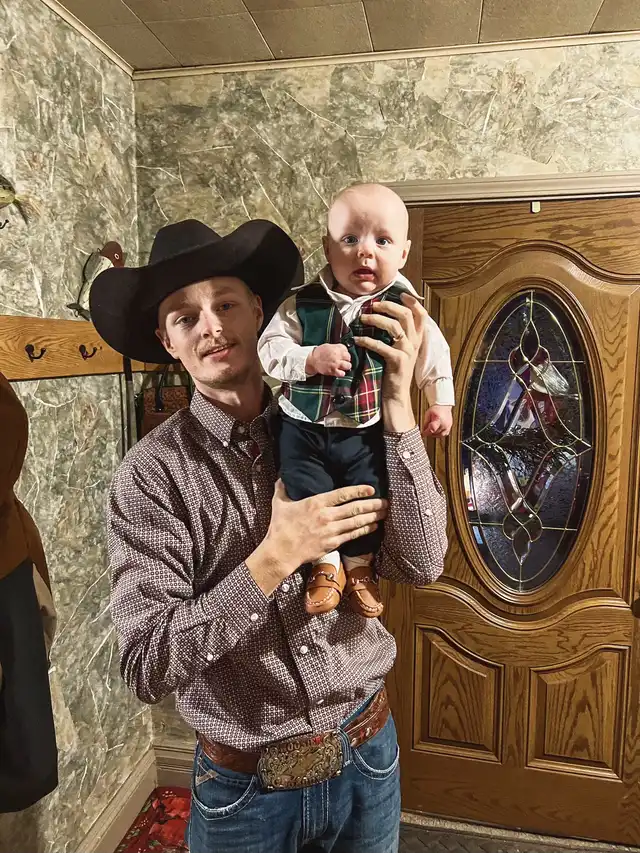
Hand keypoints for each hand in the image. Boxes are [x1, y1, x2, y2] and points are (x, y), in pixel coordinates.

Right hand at [247, 480, 386, 592]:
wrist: (281, 551)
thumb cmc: (279, 527)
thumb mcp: (279, 503)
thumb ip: (283, 489)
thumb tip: (282, 477)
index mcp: (316, 503)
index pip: (342, 494)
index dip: (358, 490)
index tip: (371, 489)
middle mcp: (326, 515)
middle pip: (355, 508)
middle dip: (372, 504)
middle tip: (384, 502)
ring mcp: (330, 530)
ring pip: (356, 522)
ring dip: (372, 517)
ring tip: (383, 513)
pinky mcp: (332, 543)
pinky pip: (352, 535)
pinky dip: (364, 530)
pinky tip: (373, 527)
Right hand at [306, 343, 350, 376]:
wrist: (312, 360)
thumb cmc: (319, 353)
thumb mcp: (329, 346)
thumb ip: (337, 347)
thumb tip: (344, 350)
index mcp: (336, 348)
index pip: (347, 351)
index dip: (345, 354)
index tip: (343, 356)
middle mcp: (337, 356)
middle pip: (349, 358)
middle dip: (346, 360)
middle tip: (343, 361)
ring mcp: (336, 364)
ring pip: (348, 366)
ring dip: (346, 366)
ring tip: (342, 366)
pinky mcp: (333, 371)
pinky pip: (342, 373)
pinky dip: (342, 373)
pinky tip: (339, 371)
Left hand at [354, 294, 426, 431]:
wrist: (396, 395)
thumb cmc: (394, 371)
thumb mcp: (400, 350)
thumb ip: (398, 335)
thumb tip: (385, 317)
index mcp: (417, 338)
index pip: (421, 314)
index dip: (412, 301)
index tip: (401, 293)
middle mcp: (415, 343)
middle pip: (406, 315)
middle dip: (389, 306)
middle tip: (373, 306)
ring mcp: (407, 352)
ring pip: (394, 327)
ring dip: (376, 320)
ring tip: (362, 319)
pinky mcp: (398, 361)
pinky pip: (381, 345)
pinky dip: (367, 341)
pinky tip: (357, 340)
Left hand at [423, 404, 452, 436]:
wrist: (443, 406)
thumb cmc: (436, 409)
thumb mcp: (428, 414)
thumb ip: (425, 423)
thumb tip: (423, 430)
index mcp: (439, 419)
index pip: (432, 429)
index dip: (427, 432)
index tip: (423, 433)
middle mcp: (444, 424)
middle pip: (435, 432)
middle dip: (429, 433)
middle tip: (426, 430)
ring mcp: (448, 426)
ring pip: (440, 435)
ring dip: (434, 434)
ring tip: (431, 430)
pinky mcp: (450, 427)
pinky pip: (444, 434)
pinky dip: (440, 434)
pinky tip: (436, 430)